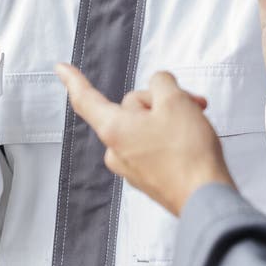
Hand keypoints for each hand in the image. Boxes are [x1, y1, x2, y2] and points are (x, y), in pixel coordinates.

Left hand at [57, 66, 235, 215]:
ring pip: (146, 126)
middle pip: (132, 108)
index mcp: (114, 129)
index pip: (86, 99)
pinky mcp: (149, 180)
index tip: (59, 67)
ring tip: (197, 122)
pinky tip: (192, 142)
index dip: (74, 80)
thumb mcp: (176, 101)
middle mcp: (116, 151)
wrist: (206, 198)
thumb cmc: (187, 150)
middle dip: (160, 101)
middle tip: (190, 103)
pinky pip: (154, 147)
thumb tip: (159, 87)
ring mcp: (132, 168)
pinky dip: (171, 138)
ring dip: (170, 118)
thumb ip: (161, 83)